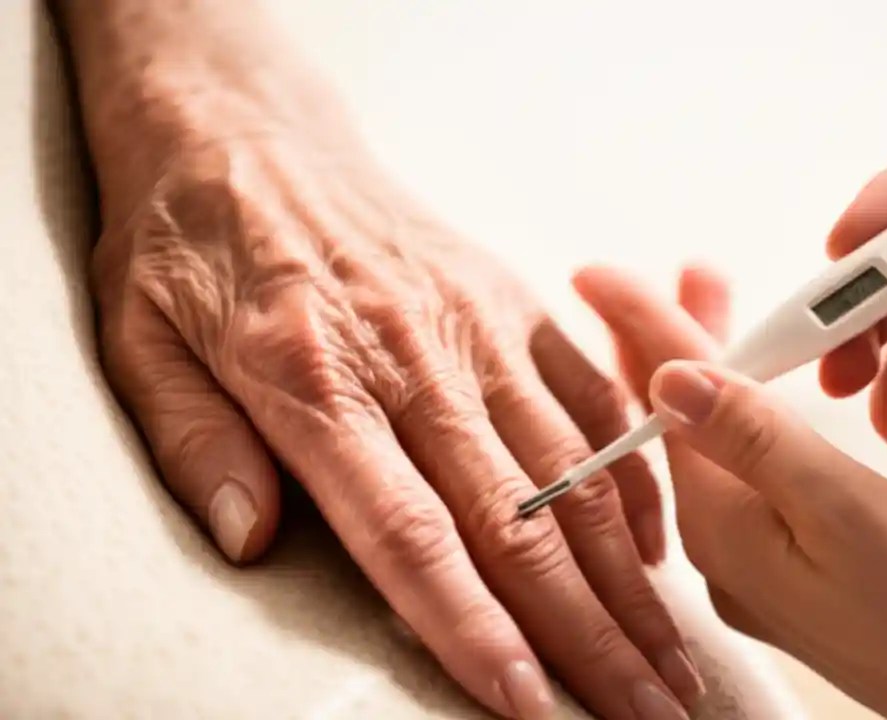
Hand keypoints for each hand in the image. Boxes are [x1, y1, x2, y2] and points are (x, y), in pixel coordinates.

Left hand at [75, 6, 701, 716]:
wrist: (247, 128)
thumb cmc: (193, 240)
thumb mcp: (143, 340)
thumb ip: (197, 446)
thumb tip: (250, 542)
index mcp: (315, 379)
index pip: (410, 534)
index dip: (472, 629)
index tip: (528, 704)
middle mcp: (415, 357)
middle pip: (518, 523)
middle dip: (589, 633)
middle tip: (641, 714)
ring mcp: (477, 326)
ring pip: (574, 472)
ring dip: (629, 575)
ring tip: (668, 654)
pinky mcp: (512, 301)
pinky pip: (591, 396)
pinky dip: (632, 478)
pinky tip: (656, 548)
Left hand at [574, 267, 886, 718]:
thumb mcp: (843, 509)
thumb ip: (754, 439)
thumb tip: (669, 376)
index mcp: (722, 528)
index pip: (667, 402)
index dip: (640, 326)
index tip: (594, 271)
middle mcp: (726, 553)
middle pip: (687, 425)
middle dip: (684, 343)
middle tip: (689, 271)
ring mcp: (762, 570)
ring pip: (721, 451)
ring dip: (721, 379)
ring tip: (721, 313)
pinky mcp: (803, 579)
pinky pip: (754, 482)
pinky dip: (754, 427)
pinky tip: (764, 409)